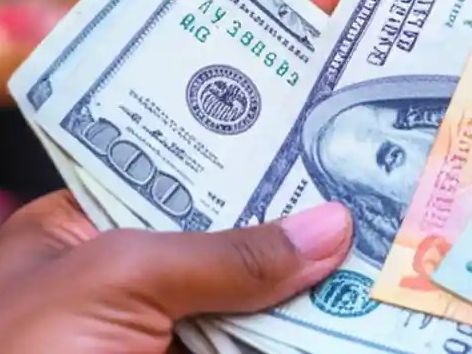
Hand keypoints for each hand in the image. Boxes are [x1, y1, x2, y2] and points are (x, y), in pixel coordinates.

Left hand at [0, 191, 351, 353]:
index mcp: (87, 228)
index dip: (250, 158)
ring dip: (314, 287)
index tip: (325, 138)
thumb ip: (222, 252)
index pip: (182, 175)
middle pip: (232, 240)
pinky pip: (254, 349)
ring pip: (254, 303)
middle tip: (379, 193)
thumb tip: (327, 226)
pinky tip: (352, 316)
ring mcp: (160, 338)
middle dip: (300, 223)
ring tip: (385, 250)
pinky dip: (300, 335)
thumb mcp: (114, 278)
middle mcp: (129, 280)